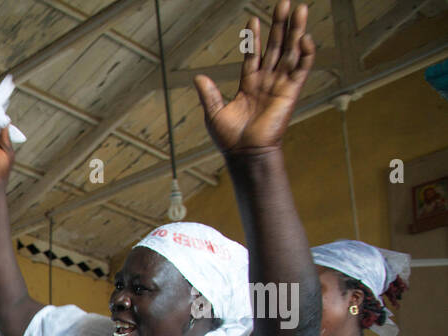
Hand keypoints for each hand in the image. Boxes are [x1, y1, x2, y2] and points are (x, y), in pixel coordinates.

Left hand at [193, 0, 314, 156]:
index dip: (254, 37)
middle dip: (280, 25)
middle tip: (285, 3)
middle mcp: (266, 81)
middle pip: (275, 46)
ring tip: (300, 9)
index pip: (254, 54)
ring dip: (295, 31)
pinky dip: (305, 53)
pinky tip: (305, 37)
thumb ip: (209, 93)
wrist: (244, 153)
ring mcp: (280, 85)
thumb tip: (198, 77)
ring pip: (290, 52)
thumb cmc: (229, 138)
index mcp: (249, 84)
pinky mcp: (291, 92)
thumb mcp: (214, 113)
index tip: (253, 19)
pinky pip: (301, 68)